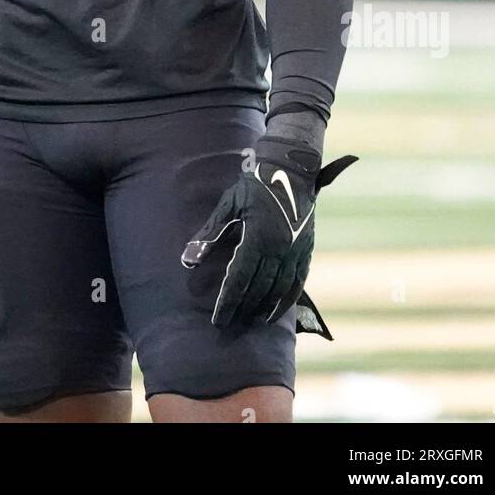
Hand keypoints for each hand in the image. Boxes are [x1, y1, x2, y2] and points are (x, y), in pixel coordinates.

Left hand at [181, 136, 355, 328]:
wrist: (290, 169)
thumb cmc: (254, 185)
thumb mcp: (229, 205)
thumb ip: (210, 234)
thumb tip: (187, 259)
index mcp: (257, 237)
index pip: (239, 279)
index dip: (228, 301)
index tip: (218, 320)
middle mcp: (279, 248)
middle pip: (259, 288)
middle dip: (243, 309)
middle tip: (230, 324)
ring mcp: (295, 250)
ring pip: (279, 289)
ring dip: (264, 308)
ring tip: (251, 322)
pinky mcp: (306, 249)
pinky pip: (298, 281)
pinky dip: (287, 299)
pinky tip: (277, 311)